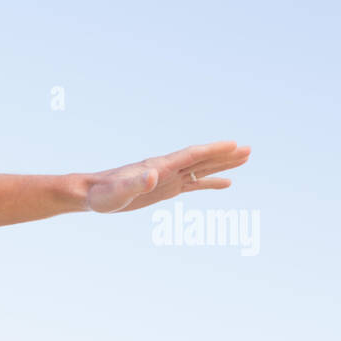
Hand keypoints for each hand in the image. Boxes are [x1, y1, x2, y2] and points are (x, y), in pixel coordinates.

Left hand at [83, 141, 250, 213]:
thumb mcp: (118, 192)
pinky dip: (209, 183)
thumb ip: (135, 183)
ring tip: (245, 159)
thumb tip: (152, 176)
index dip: (213, 150)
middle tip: (249, 150)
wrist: (90, 195)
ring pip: (200, 168)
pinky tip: (225, 184)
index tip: (235, 145)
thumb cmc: (102, 194)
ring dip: (222, 164)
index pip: (191, 156)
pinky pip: (193, 184)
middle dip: (225, 154)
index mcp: (159, 167)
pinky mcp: (164, 189)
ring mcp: (167, 178)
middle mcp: (166, 169)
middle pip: (201, 159)